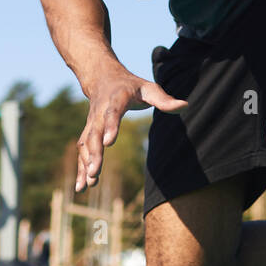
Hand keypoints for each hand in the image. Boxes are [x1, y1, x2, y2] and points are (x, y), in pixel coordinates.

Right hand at [77, 69, 187, 192]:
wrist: (103, 78)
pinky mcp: (88, 132)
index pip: (113, 113)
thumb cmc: (131, 86)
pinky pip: (82, 151)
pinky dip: (80, 168)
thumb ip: (164, 100)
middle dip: (94, 153)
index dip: (111, 126)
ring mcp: (92, 123)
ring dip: (86, 163)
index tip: (109, 142)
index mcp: (117, 98)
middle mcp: (100, 112)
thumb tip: (185, 106)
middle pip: (95, 133)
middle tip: (95, 172)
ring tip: (89, 183)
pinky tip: (82, 187)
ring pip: (86, 144)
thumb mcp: (149, 89)